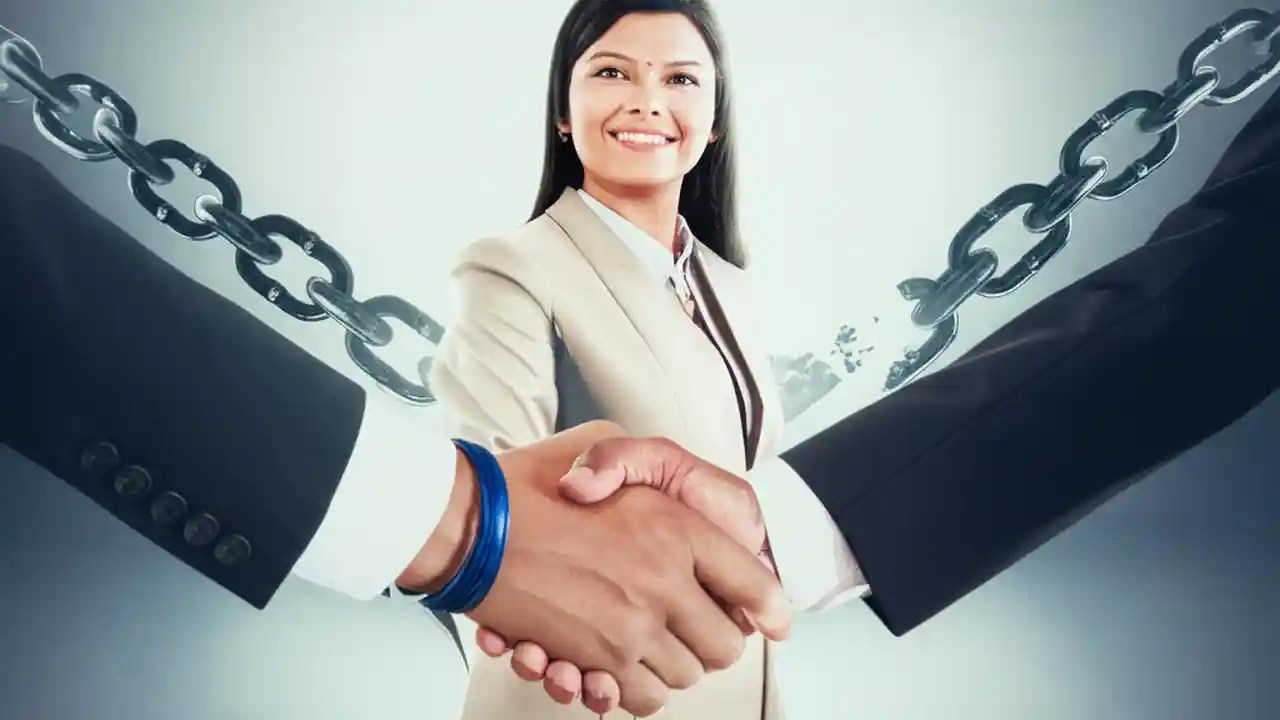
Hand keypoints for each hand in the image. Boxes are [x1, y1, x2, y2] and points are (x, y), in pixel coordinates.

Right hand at [473, 436, 777, 714]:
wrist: (466, 522)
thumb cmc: (527, 482)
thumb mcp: (603, 442)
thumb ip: (650, 465)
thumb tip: (690, 505)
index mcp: (677, 527)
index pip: (756, 583)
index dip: (768, 605)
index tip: (769, 618)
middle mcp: (663, 581)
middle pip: (724, 644)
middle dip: (711, 640)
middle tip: (687, 625)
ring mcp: (630, 626)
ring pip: (684, 676)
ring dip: (668, 664)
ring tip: (644, 641)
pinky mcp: (593, 659)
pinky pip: (640, 697)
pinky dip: (630, 688)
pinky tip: (611, 663)